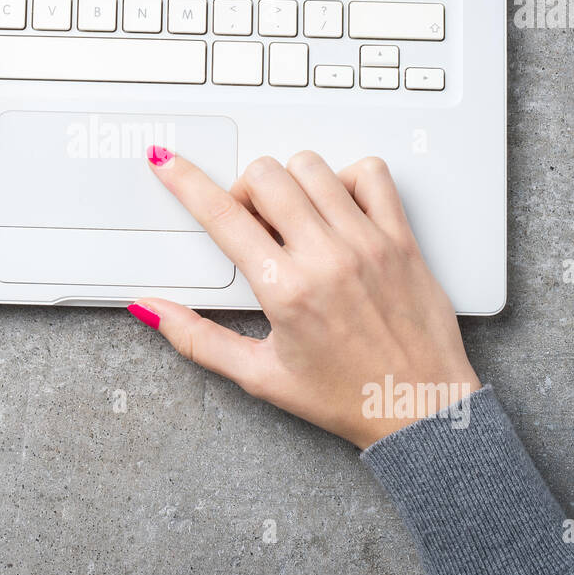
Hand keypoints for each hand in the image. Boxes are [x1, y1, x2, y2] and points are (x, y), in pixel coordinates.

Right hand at [129, 148, 480, 448]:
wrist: (420, 412)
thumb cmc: (346, 397)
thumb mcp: (260, 376)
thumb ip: (198, 339)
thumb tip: (153, 310)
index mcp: (286, 291)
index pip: (223, 217)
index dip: (186, 181)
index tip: (167, 162)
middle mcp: (327, 258)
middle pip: (266, 176)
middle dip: (244, 189)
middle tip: (250, 220)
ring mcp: (367, 242)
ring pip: (313, 167)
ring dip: (291, 182)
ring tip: (295, 217)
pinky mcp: (401, 238)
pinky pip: (372, 174)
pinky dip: (348, 179)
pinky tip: (339, 208)